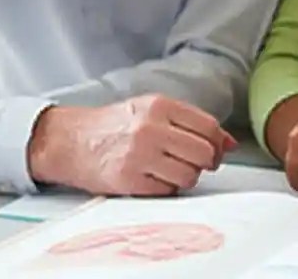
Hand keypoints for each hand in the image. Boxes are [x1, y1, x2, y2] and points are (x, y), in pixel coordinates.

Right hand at [28, 94, 235, 195]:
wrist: (68, 140)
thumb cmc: (113, 125)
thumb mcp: (151, 110)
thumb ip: (190, 123)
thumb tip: (230, 143)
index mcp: (160, 106)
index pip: (209, 127)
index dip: (218, 143)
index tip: (214, 151)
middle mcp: (151, 128)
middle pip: (204, 153)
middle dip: (206, 163)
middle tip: (196, 164)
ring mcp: (139, 155)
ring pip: (189, 175)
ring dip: (186, 178)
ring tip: (171, 171)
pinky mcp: (128, 180)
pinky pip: (167, 191)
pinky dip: (166, 188)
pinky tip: (154, 179)